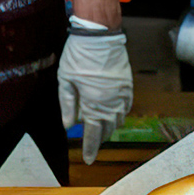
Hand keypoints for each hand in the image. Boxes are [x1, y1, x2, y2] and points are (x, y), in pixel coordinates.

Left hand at [58, 22, 132, 164]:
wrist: (101, 34)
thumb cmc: (79, 55)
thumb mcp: (66, 80)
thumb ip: (67, 105)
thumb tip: (69, 126)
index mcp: (94, 105)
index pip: (92, 134)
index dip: (90, 149)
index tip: (88, 160)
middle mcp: (111, 104)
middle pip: (107, 130)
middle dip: (98, 138)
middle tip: (91, 143)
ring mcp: (122, 96)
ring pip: (118, 121)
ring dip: (108, 127)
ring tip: (100, 129)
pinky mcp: (128, 87)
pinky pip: (125, 108)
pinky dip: (118, 115)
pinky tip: (111, 114)